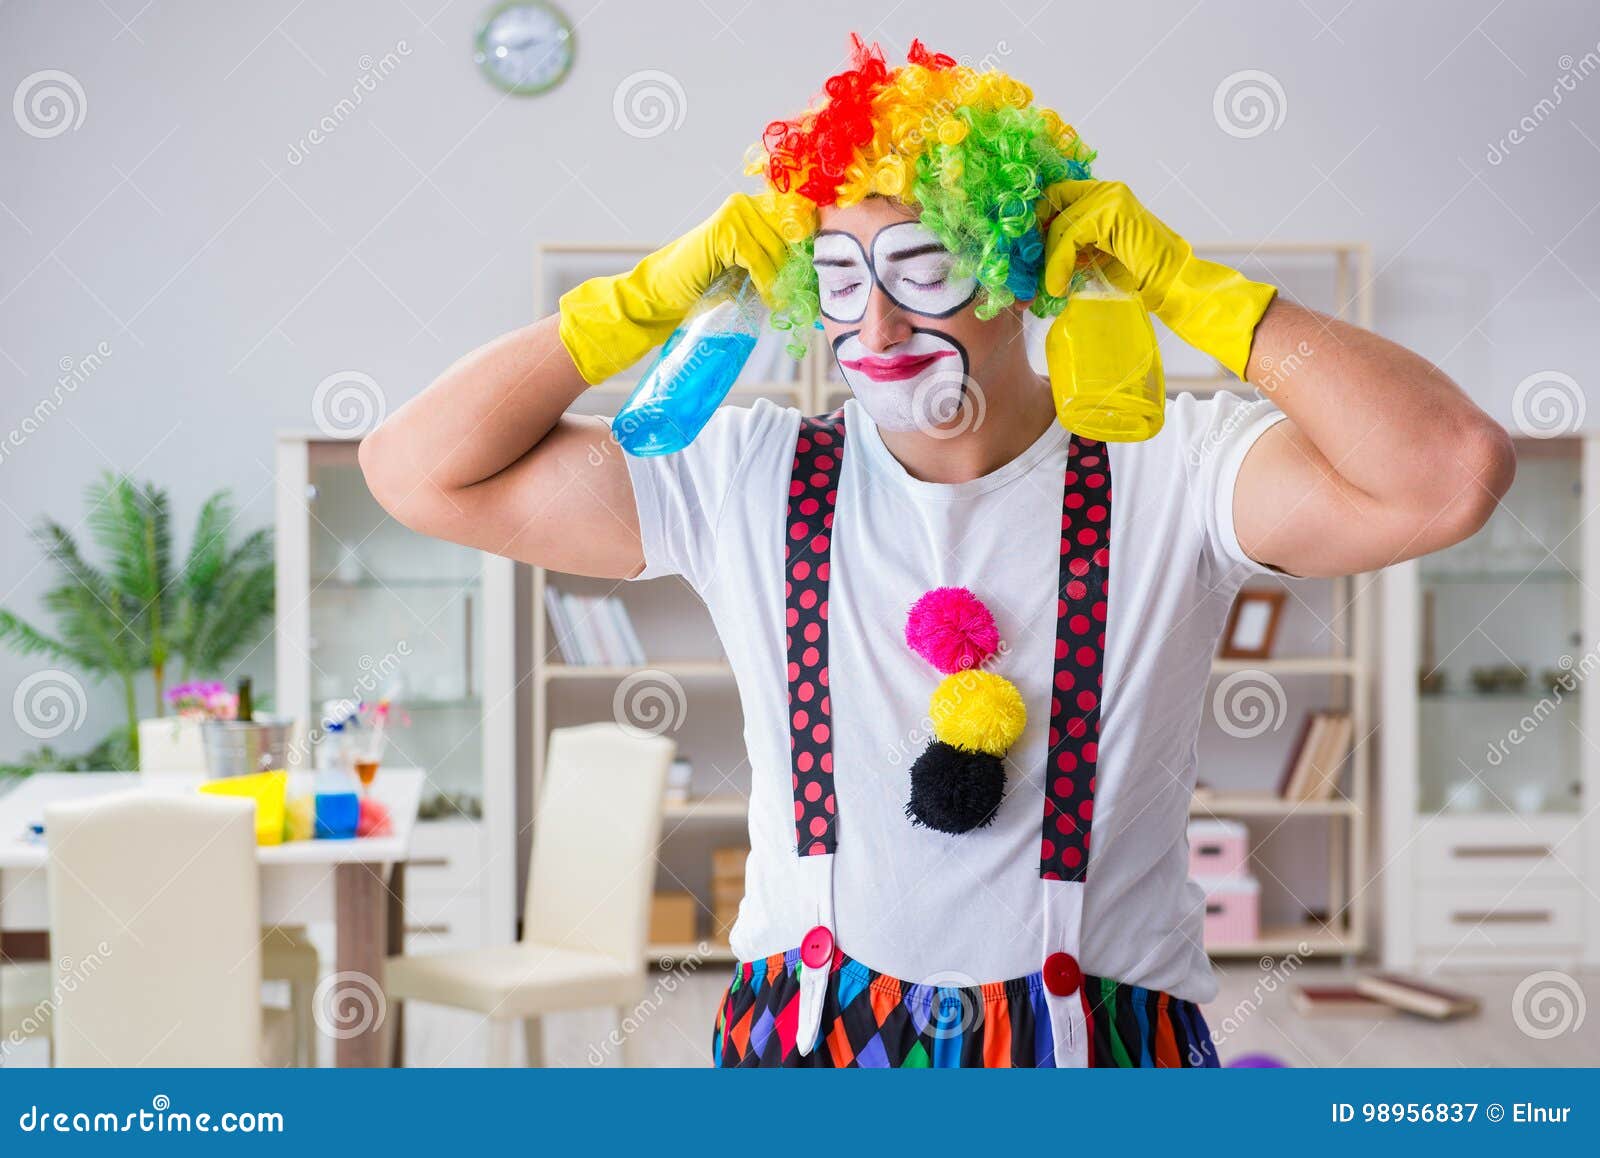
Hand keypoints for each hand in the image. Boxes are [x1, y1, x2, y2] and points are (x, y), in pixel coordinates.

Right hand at [558, 192, 810, 384]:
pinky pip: (759, 260)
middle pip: (793, 235)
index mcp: (756, 207)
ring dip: (785, 281)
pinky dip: (768, 284)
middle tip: (809, 296)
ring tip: (788, 303)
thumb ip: (778, 264)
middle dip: (802, 268)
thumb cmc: (709, 286)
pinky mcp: (726, 231)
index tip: (820, 277)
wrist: (665, 294)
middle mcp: (747, 204)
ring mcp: (735, 214)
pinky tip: (771, 302)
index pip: (798, 220)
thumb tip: (818, 274)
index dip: (812, 248)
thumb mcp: (752, 272)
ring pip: (778, 250)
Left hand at [1040, 180, 1276, 379]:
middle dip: (1035, 239)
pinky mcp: (1111, 211)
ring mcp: (1110, 197)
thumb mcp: (1092, 257)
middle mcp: (1105, 190)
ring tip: (1051, 287)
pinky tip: (1059, 284)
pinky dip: (1059, 263)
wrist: (1171, 283)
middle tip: (1029, 271)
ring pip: (1059, 225)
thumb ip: (1068, 249)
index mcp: (1101, 196)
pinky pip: (1070, 236)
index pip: (1053, 197)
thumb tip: (1031, 261)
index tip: (1026, 255)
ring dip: (1049, 260)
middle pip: (1051, 205)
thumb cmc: (1135, 275)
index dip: (1036, 223)